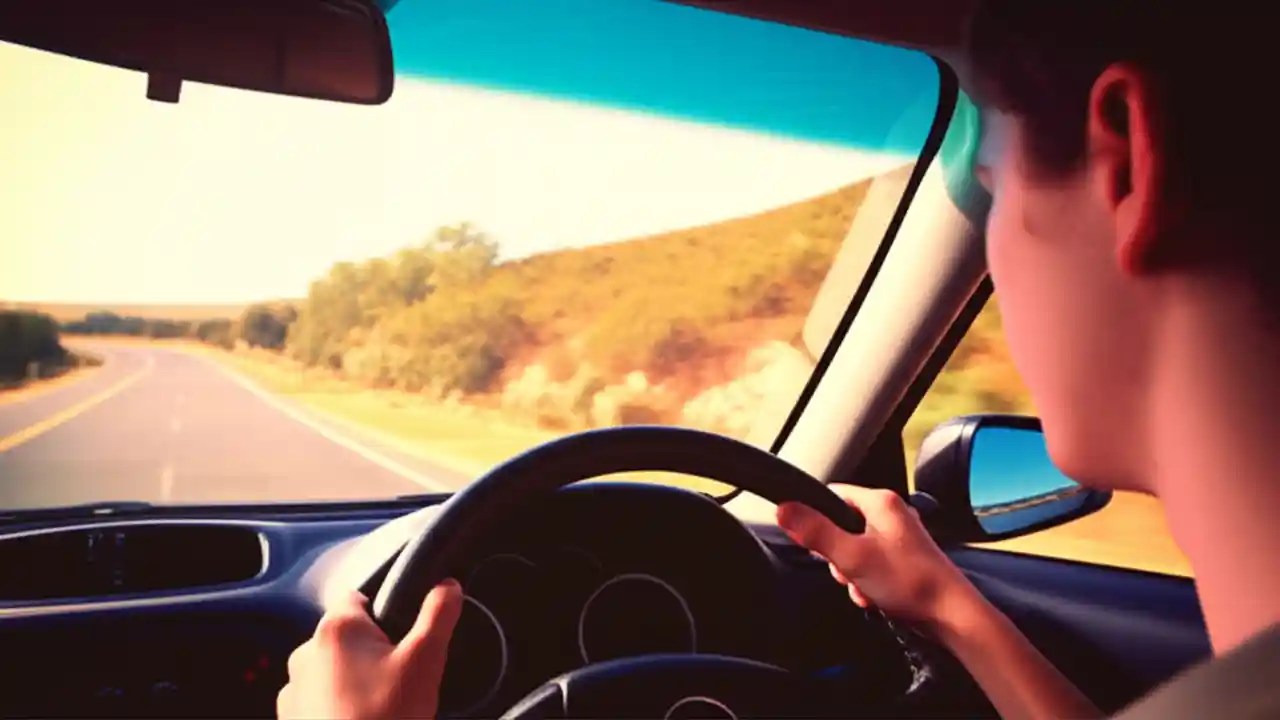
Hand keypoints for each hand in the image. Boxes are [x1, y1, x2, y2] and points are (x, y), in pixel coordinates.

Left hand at [277, 581, 463, 719]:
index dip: (384, 612)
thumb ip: (438, 616)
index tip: (402, 639)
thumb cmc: (387, 719)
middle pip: (347, 637)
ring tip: (379, 707)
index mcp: (336, 630)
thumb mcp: (426, 661)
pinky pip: (318, 700)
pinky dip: (337, 706)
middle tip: (397, 679)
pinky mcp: (291, 719)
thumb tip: (447, 586)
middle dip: (371, 652)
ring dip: (352, 680)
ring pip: (332, 670)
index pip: (358, 597)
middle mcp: (305, 653)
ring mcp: (292, 690)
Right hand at [777, 484, 970, 633]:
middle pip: (840, 526)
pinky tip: (876, 595)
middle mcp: (892, 514)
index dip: (816, 519)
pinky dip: (867, 581)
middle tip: (849, 571)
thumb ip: (815, 532)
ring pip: (854, 550)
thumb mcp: (851, 556)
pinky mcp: (903, 559)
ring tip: (867, 587)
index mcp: (881, 502)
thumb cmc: (911, 583)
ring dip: (852, 573)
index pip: (831, 494)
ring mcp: (899, 537)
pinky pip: (870, 565)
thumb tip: (785, 509)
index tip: (816, 542)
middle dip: (838, 556)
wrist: (950, 615)